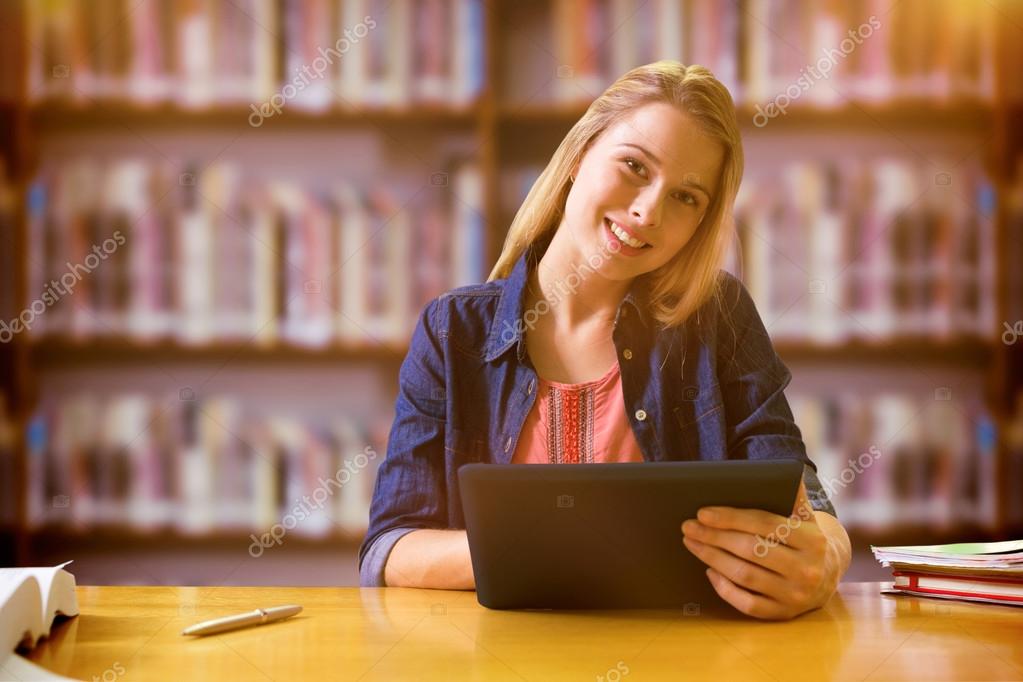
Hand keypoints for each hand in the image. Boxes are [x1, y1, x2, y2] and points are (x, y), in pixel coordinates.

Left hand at [680, 480, 838, 619]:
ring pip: (745, 576)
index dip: (731, 518)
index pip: (764, 525)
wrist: (827, 574)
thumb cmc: (804, 537)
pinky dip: (725, 589)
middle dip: (714, 537)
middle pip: (750, 550)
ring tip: (691, 543)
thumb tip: (780, 469)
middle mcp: (806, 570)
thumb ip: (792, 493)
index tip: (703, 512)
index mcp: (812, 540)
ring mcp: (795, 596)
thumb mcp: (805, 515)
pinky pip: (748, 604)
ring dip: (712, 558)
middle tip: (688, 527)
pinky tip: (710, 571)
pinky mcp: (783, 614)